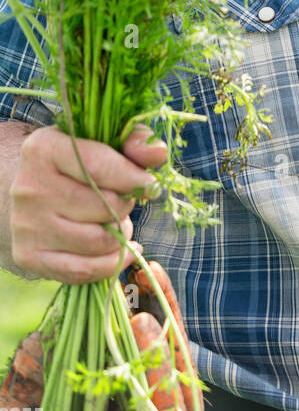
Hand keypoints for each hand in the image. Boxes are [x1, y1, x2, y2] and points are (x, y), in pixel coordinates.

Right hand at [9, 124, 166, 284]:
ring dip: (119, 233)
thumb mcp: (102, 140)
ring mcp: (26, 225)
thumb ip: (134, 140)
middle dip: (125, 205)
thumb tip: (158, 153)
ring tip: (116, 221)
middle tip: (124, 201)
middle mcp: (29, 188)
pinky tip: (123, 251)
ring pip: (97, 240)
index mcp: (43, 149)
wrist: (33, 192)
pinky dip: (111, 264)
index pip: (96, 166)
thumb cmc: (77, 162)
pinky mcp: (29, 257)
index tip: (151, 185)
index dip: (131, 178)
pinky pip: (83, 270)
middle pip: (101, 205)